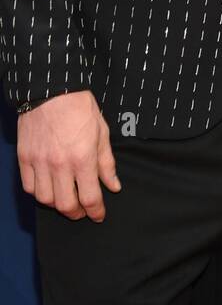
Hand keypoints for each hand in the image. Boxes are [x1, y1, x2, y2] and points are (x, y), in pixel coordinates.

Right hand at [17, 90, 120, 221]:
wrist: (52, 89)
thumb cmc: (79, 107)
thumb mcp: (102, 133)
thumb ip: (106, 163)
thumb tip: (113, 186)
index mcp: (82, 158)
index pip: (90, 198)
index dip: (96, 212)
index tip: (99, 215)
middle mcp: (59, 164)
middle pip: (66, 205)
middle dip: (77, 213)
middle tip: (83, 211)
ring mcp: (39, 162)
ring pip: (45, 199)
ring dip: (57, 205)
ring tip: (66, 200)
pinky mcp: (24, 157)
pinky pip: (28, 186)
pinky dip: (38, 193)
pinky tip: (48, 188)